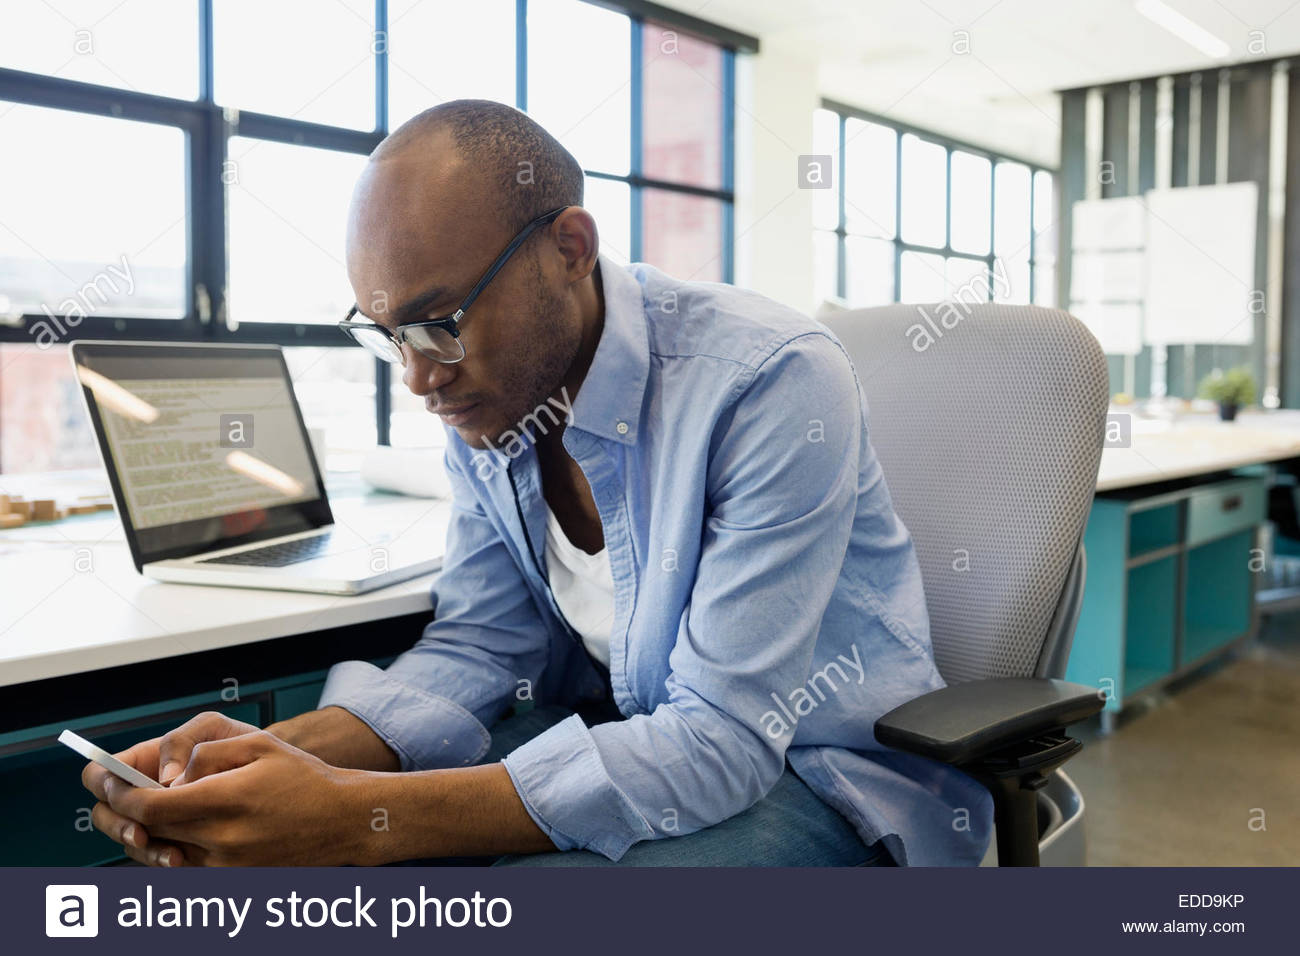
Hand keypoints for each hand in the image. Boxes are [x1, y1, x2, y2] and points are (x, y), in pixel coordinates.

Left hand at [97, 723, 367, 865]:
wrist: (343, 820)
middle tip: (116, 791)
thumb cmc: (304, 778)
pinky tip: (176, 828)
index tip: (108, 778)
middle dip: (122, 811)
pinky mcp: (230, 881)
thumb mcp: (258, 744)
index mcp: (226, 802)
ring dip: (144, 831)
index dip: (118, 792)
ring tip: (147, 809)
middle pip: (145, 832)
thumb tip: (165, 775)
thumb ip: (205, 753)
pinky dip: (168, 848)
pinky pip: (181, 868)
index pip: (147, 806)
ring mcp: (224, 867)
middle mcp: (221, 841)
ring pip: (158, 853)